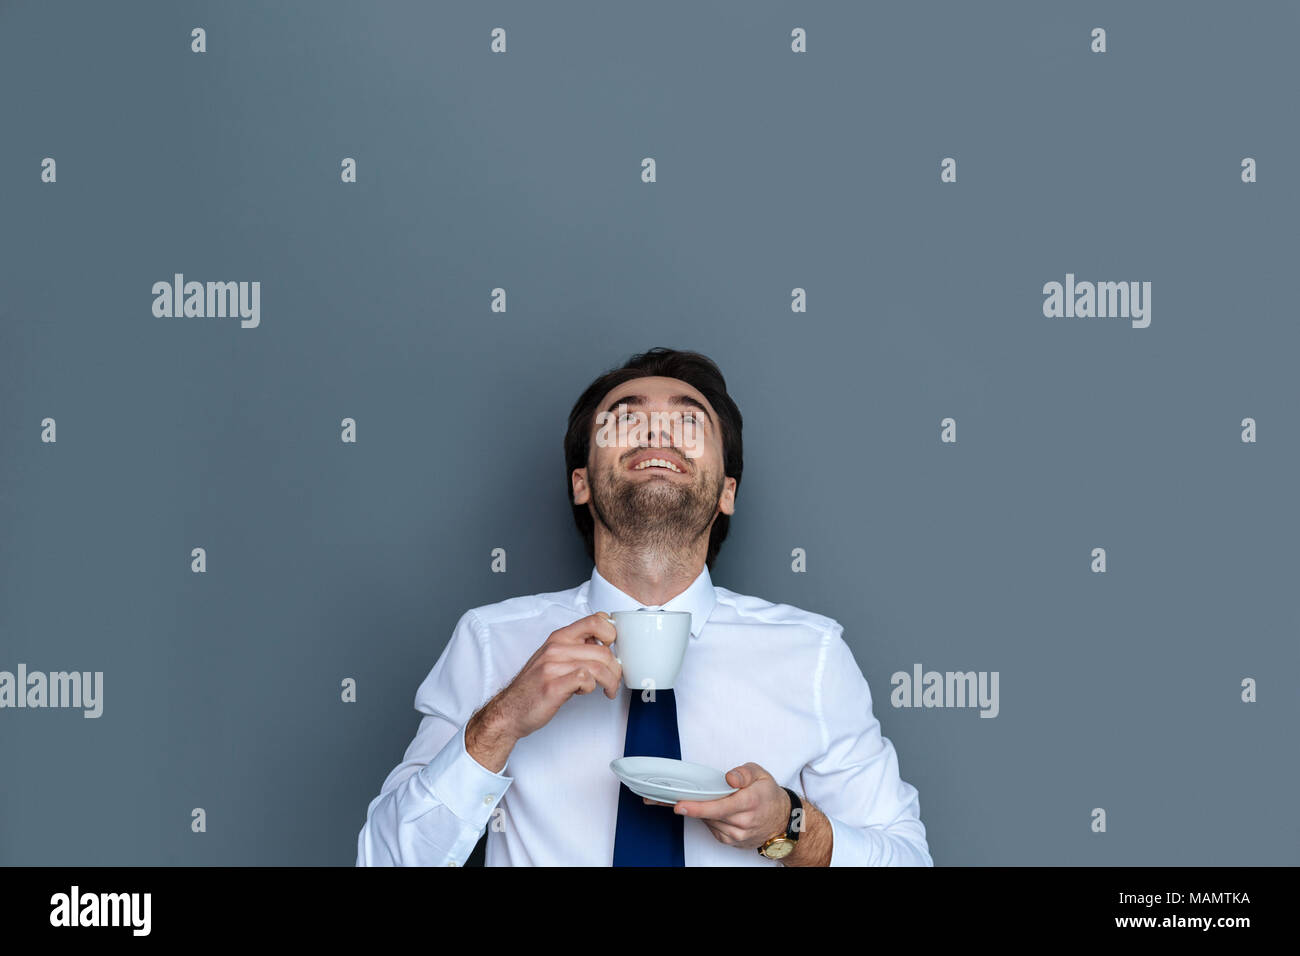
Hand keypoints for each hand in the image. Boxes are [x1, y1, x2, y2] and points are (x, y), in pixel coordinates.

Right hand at [467, 612, 620, 769]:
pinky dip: (593, 687)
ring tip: (608, 689)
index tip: (614, 648)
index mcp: (558, 638)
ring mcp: (553, 666)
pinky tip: (586, 692)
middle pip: (603, 649)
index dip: (612, 632)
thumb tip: (605, 642)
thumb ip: (576, 647)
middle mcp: (556, 648)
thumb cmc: (534, 685)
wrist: (510, 710)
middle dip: (616, 668)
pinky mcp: (553, 686)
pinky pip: (586, 679)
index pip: (595, 620)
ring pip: (599, 665)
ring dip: (610, 681)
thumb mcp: (554, 657)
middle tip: (614, 679)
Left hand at [643, 762, 790, 849]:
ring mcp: (737, 834)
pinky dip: (706, 818)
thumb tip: (730, 778)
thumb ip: (745, 772)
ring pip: (708, 822)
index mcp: (751, 801)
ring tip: (684, 799)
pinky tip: (705, 809)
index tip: (679, 805)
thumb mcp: (761, 774)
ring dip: (695, 812)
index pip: (720, 806)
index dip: (698, 807)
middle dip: (686, 807)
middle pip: (709, 815)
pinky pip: (712, 828)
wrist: (781, 821)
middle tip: (660, 799)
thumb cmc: (768, 795)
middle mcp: (744, 821)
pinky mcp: (731, 841)